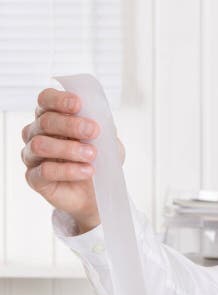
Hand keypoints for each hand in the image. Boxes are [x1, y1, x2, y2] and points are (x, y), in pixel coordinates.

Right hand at [20, 88, 125, 233]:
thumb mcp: (107, 141)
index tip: (78, 104)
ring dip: (69, 148)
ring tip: (92, 154)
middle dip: (71, 125)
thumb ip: (102, 126)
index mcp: (52, 118)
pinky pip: (45, 171)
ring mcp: (32, 156)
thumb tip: (98, 117)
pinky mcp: (34, 178)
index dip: (59, 100)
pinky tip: (87, 171)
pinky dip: (68, 170)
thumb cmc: (100, 162)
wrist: (99, 194)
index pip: (45, 100)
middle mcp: (37, 134)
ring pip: (41, 145)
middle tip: (93, 131)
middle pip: (45, 121)